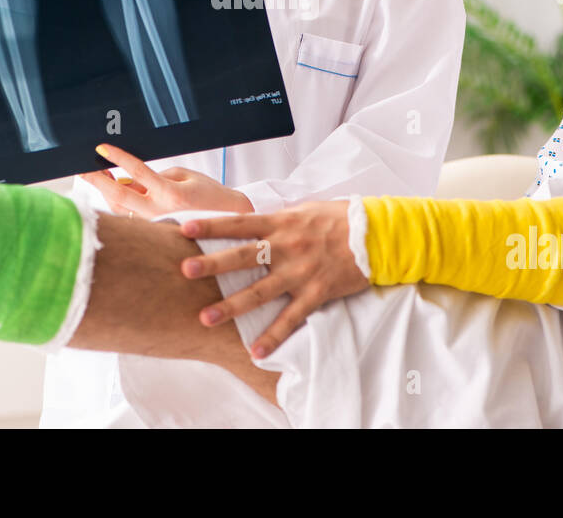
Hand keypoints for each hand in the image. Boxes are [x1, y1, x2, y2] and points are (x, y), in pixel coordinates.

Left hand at [80, 143, 253, 219]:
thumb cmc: (208, 195)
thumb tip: (126, 178)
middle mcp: (160, 213)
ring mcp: (154, 226)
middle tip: (82, 167)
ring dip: (104, 192)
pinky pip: (127, 219)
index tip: (102, 148)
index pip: (138, 172)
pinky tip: (111, 191)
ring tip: (95, 175)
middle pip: (120, 196)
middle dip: (98, 180)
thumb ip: (153, 176)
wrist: (225, 222)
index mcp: (171, 195)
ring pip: (119, 210)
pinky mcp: (152, 233)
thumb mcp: (184, 176)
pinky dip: (115, 204)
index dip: (118, 158)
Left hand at [177, 201, 369, 358]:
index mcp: (283, 222)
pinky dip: (274, 336)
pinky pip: (292, 318)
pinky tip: (256, 351)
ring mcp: (301, 272)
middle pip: (244, 256)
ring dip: (232, 306)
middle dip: (213, 264)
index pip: (240, 223)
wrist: (378, 234)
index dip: (212, 225)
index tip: (186, 228)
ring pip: (261, 291)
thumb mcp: (305, 211)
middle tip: (184, 270)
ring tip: (206, 317)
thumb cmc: (340, 219)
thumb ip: (278, 220)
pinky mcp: (317, 293)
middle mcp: (288, 247)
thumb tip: (253, 223)